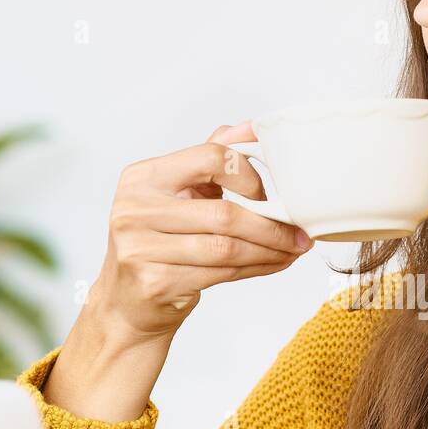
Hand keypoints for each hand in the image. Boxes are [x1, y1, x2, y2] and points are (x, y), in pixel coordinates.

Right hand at [89, 120, 312, 341]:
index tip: (268, 197)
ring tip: (292, 251)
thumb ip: (210, 160)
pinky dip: (255, 269)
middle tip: (299, 234)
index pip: (210, 158)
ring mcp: (140, 248)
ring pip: (226, 247)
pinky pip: (220, 274)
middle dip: (271, 226)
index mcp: (143, 177)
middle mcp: (135, 209)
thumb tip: (250, 127)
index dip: (249, 177)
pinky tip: (272, 265)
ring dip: (269, 251)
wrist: (128, 301)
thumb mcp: (177, 195)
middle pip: (223, 212)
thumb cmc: (159, 244)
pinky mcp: (154, 282)